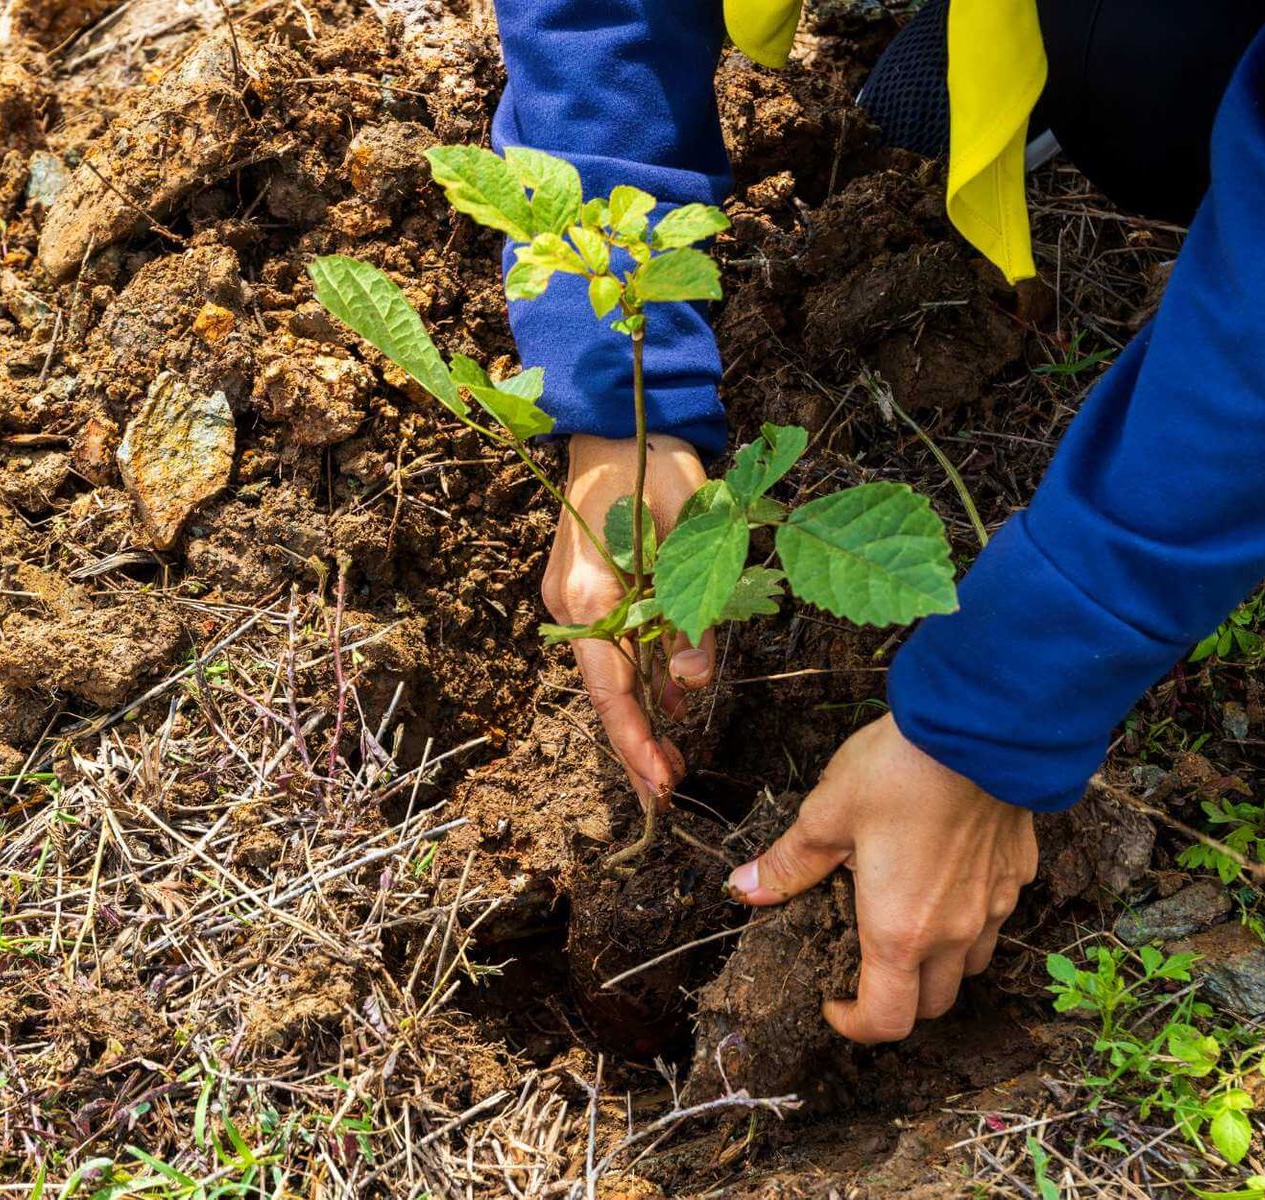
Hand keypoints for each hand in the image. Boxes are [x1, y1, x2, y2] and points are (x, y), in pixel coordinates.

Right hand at [542, 433, 716, 802]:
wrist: (613, 420)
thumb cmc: (654, 462)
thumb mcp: (691, 528)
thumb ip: (693, 607)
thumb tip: (691, 681)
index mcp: (590, 592)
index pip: (609, 687)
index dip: (635, 740)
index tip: (660, 785)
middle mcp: (571, 604)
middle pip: (604, 690)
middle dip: (636, 741)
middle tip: (670, 787)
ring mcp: (572, 598)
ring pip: (608, 671)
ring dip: (642, 711)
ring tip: (674, 755)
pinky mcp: (585, 590)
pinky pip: (612, 645)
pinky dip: (638, 675)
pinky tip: (670, 699)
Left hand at [726, 715, 1038, 1042]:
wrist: (982, 726)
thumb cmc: (900, 771)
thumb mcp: (827, 813)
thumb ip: (790, 862)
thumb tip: (745, 889)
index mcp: (900, 932)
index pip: (887, 1021)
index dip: (856, 1026)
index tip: (833, 1002)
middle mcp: (954, 932)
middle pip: (934, 1004)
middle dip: (897, 1000)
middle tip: (865, 966)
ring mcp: (994, 904)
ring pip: (971, 965)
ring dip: (939, 965)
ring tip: (908, 925)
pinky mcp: (1020, 872)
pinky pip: (996, 916)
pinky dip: (971, 917)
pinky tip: (947, 876)